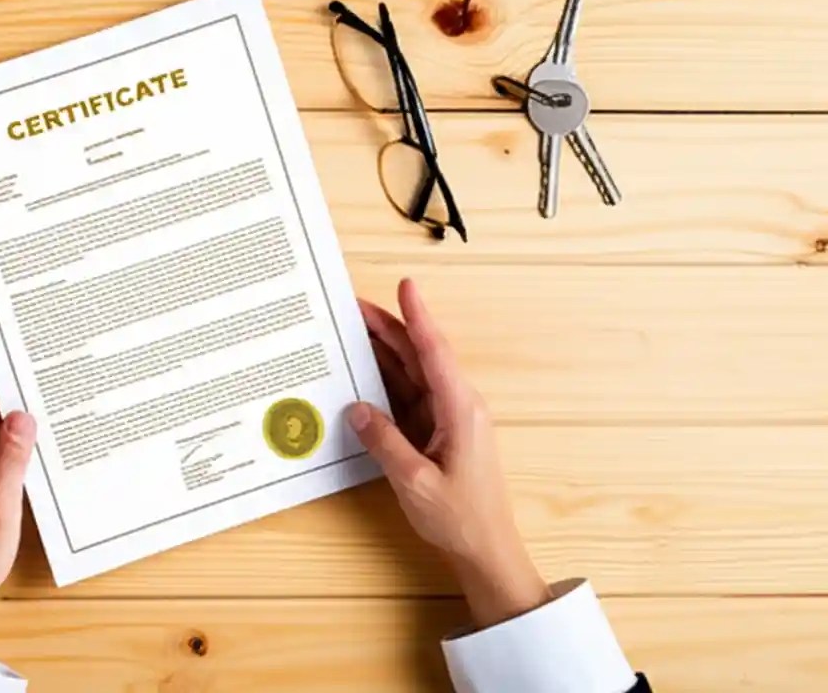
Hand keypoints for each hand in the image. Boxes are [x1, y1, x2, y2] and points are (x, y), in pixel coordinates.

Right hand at [348, 279, 549, 627]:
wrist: (485, 551)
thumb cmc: (461, 518)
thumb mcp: (414, 480)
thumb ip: (383, 440)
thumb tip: (357, 408)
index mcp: (460, 409)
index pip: (435, 351)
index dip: (417, 316)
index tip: (406, 285)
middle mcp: (458, 406)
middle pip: (421, 356)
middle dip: (389, 328)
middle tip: (353, 308)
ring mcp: (449, 420)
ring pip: (413, 375)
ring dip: (384, 355)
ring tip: (351, 334)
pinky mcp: (439, 435)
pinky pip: (410, 399)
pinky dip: (385, 386)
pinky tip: (362, 380)